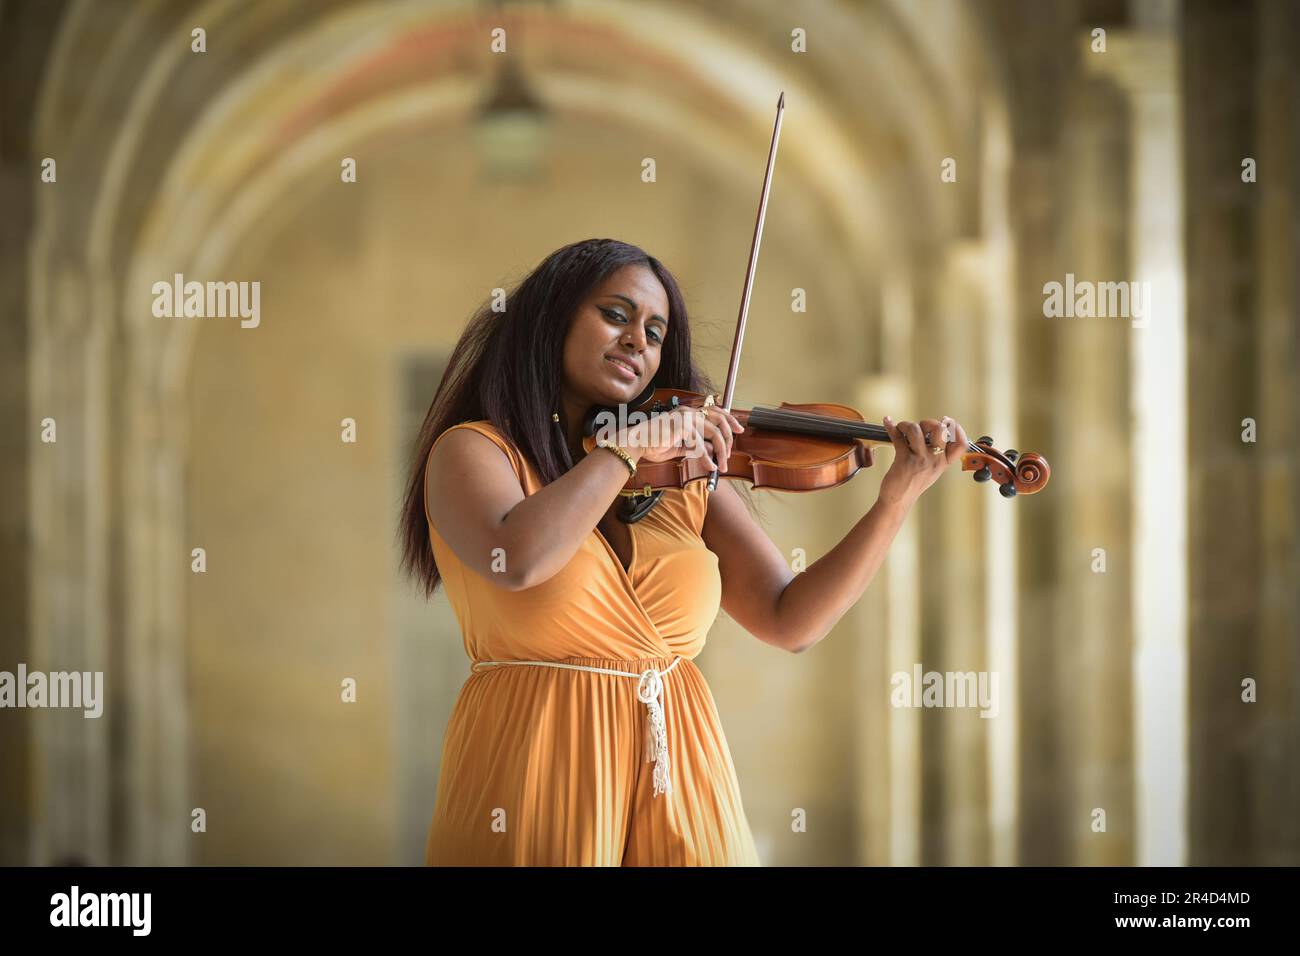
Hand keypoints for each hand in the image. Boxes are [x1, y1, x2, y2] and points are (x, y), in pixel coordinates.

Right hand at [623, 402, 744, 471]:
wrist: (636, 444)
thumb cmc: (653, 444)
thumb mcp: (679, 446)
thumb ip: (695, 446)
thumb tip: (711, 450)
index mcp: (687, 413)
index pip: (715, 411)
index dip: (729, 419)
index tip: (739, 430)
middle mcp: (688, 412)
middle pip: (719, 420)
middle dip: (729, 438)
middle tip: (729, 455)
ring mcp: (685, 417)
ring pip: (714, 433)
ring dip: (720, 451)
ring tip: (720, 465)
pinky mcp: (682, 427)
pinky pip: (701, 445)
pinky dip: (707, 458)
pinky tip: (709, 467)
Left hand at [878, 414, 967, 507]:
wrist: (898, 500)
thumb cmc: (914, 483)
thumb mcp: (932, 470)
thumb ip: (936, 453)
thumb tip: (932, 430)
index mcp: (943, 462)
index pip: (960, 444)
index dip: (957, 428)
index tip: (946, 420)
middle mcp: (934, 460)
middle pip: (940, 430)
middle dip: (927, 422)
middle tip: (919, 427)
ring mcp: (919, 459)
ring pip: (916, 430)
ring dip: (906, 424)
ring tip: (901, 428)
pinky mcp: (903, 459)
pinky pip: (897, 437)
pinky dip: (891, 427)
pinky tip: (888, 422)